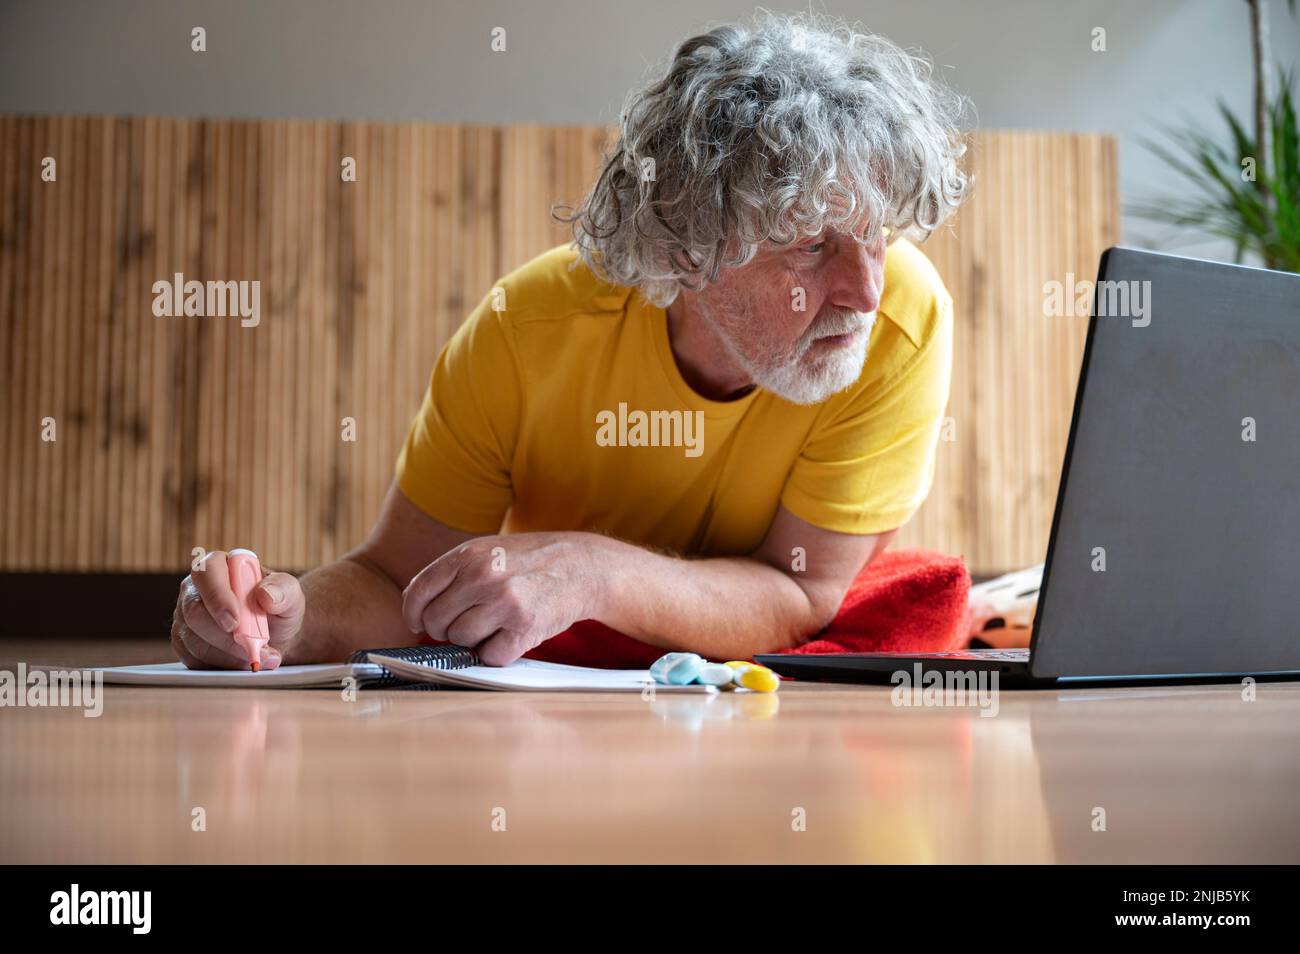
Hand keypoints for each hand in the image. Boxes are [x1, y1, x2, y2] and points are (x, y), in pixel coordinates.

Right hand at [171, 551, 304, 669]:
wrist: (274, 632)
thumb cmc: (278, 606)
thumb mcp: (290, 594)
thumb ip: (283, 589)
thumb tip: (265, 595)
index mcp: (219, 565)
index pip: (206, 573)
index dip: (217, 598)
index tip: (234, 622)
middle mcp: (195, 588)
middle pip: (195, 613)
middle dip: (226, 637)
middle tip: (253, 648)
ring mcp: (185, 616)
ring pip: (194, 640)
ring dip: (228, 654)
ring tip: (257, 655)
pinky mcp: (184, 642)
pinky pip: (194, 659)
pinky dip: (222, 664)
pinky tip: (242, 661)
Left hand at [400, 533, 601, 665]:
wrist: (580, 566)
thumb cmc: (529, 561)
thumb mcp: (487, 551)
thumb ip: (452, 573)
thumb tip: (414, 604)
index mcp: (468, 555)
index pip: (419, 592)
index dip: (413, 613)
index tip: (417, 623)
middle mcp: (483, 576)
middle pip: (437, 622)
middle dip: (446, 629)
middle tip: (466, 622)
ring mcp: (504, 603)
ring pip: (461, 641)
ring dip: (473, 640)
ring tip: (493, 625)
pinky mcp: (525, 627)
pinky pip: (490, 656)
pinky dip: (496, 652)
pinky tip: (509, 635)